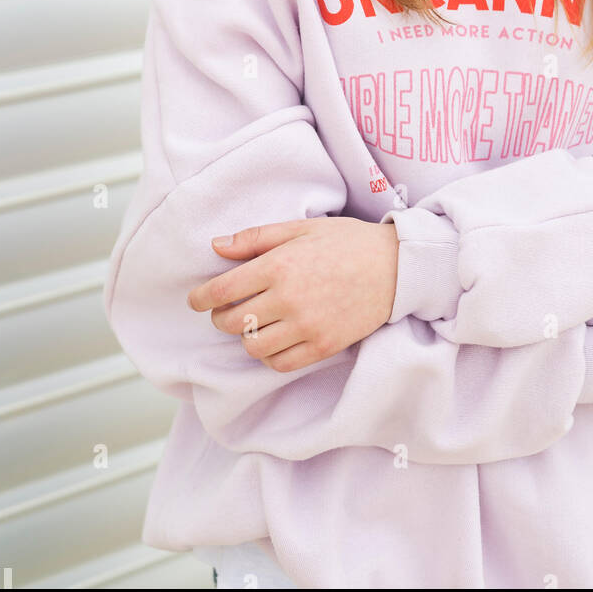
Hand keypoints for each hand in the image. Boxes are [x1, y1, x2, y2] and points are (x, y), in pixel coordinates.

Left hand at [186, 218, 399, 372]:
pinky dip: (268, 355)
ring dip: (245, 336)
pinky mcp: (323, 346)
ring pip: (252, 346)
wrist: (396, 267)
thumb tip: (216, 247)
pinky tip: (273, 339)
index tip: (196, 300)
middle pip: (232, 321)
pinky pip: (280, 363)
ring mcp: (307, 327)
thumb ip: (256, 238)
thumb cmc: (347, 241)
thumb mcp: (301, 228)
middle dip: (221, 316)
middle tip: (227, 308)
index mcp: (279, 266)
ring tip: (253, 323)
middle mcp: (289, 299)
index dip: (201, 298)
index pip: (222, 290)